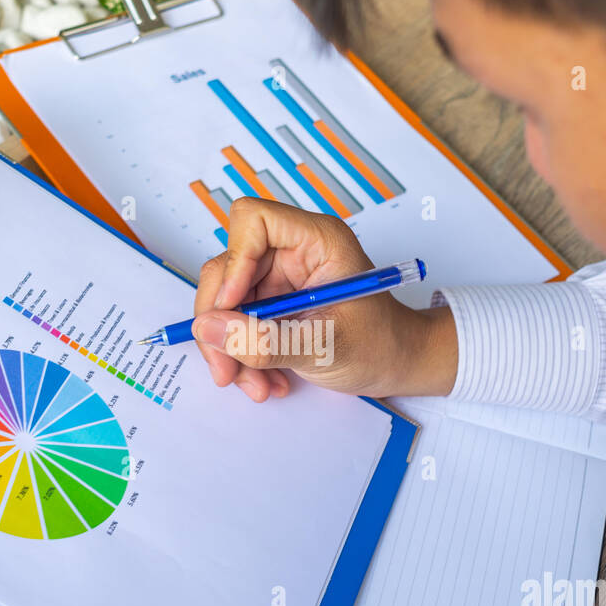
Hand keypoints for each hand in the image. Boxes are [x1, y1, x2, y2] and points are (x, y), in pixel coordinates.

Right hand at [192, 198, 457, 399]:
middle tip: (227, 368)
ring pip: (225, 303)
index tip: (233, 306)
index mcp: (316, 241)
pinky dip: (243, 356)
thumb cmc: (380, 346)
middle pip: (227, 267)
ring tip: (258, 385)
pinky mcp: (271, 305)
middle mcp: (292, 252)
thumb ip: (265, 340)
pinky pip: (236, 325)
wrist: (397, 365)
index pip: (253, 220)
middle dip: (222, 323)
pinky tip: (267, 380)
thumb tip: (208, 328)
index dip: (235, 261)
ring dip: (231, 349)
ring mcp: (279, 279)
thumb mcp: (323, 346)